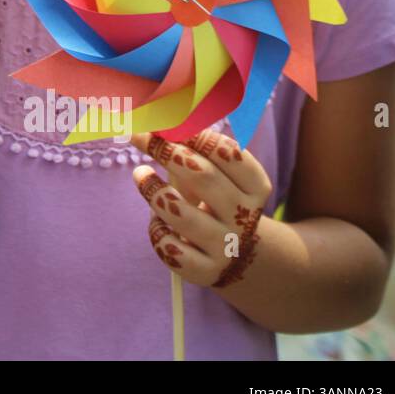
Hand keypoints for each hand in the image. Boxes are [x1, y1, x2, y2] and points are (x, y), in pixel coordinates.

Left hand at [131, 129, 272, 288]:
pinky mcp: (205, 271)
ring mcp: (226, 246)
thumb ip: (192, 150)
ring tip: (139, 174)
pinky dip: (156, 229)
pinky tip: (156, 220)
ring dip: (153, 189)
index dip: (194, 134)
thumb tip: (154, 121)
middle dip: (165, 151)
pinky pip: (170, 248)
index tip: (164, 121)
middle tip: (139, 136)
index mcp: (255, 187)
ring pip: (180, 212)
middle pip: (202, 176)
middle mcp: (245, 216)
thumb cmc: (215, 200)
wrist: (237, 256)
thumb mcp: (216, 175)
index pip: (228, 153)